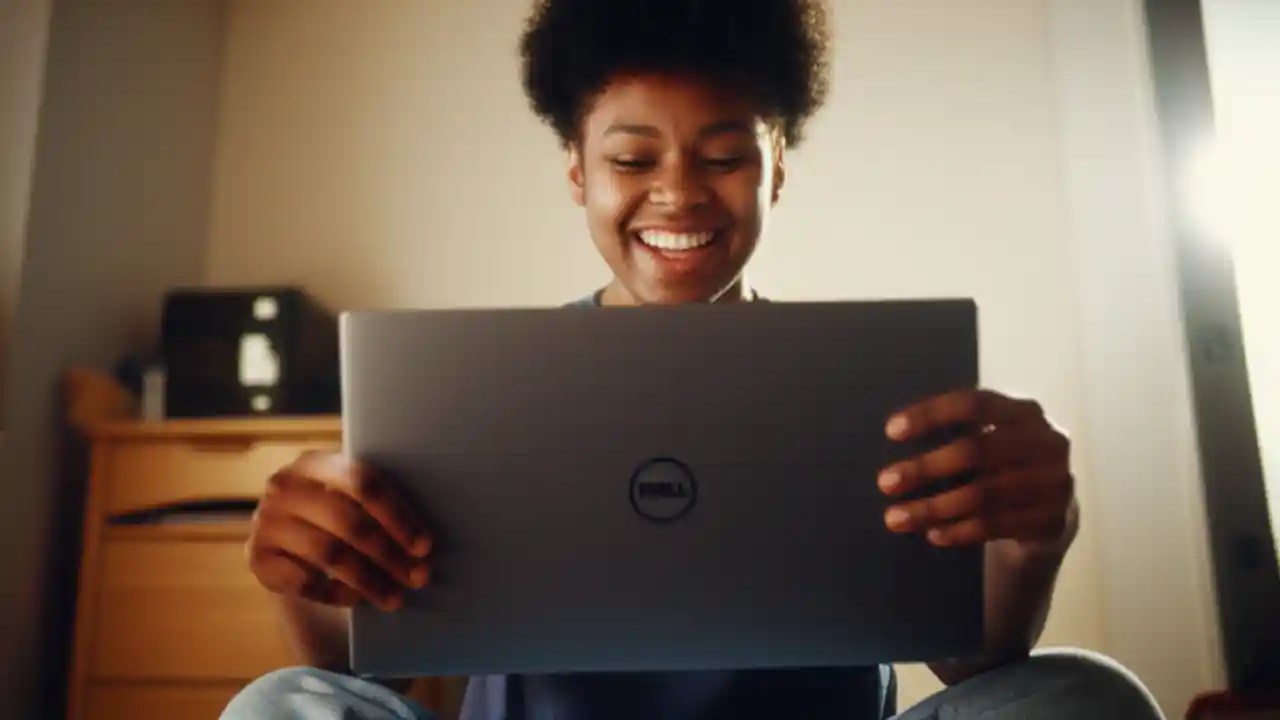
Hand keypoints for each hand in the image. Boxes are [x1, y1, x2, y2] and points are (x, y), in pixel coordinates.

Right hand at [247, 450, 432, 610]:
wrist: (288, 537)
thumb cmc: (338, 513)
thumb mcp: (353, 497)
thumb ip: (380, 503)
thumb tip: (425, 540)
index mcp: (317, 462)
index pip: (364, 484)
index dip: (398, 517)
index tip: (425, 546)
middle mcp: (286, 486)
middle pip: (348, 522)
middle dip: (389, 554)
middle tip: (418, 577)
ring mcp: (267, 521)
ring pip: (329, 554)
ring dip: (369, 581)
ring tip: (396, 598)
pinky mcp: (257, 557)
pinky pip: (303, 581)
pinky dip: (333, 593)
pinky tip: (355, 599)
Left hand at [878, 389, 1074, 549]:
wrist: (1051, 510)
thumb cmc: (1003, 466)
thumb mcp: (990, 441)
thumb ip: (957, 434)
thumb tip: (894, 437)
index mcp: (1025, 412)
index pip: (975, 403)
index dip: (932, 414)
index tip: (891, 431)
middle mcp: (1047, 443)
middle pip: (976, 450)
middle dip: (925, 468)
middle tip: (885, 482)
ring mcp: (1054, 483)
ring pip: (983, 495)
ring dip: (933, 508)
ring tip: (895, 518)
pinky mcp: (1052, 520)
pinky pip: (995, 525)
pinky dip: (959, 531)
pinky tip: (932, 533)